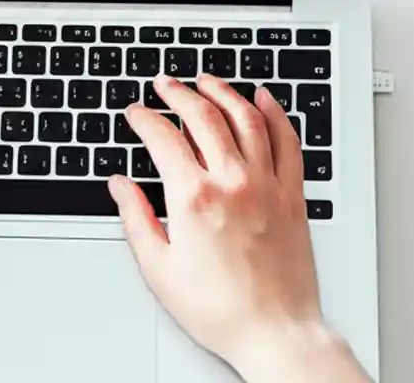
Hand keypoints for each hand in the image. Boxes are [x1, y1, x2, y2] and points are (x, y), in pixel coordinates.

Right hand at [108, 74, 367, 382]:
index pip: (163, 138)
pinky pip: (288, 141)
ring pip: (246, 118)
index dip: (144, 118)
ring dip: (223, 92)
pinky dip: (275, 114)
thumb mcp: (159, 268)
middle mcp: (232, 182)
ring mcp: (267, 185)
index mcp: (194, 199)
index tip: (136, 113)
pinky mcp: (293, 195)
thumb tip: (120, 186)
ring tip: (206, 81)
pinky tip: (264, 100)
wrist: (274, 332)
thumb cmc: (220, 309)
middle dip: (179, 93)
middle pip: (204, 116)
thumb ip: (136, 219)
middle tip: (165, 84)